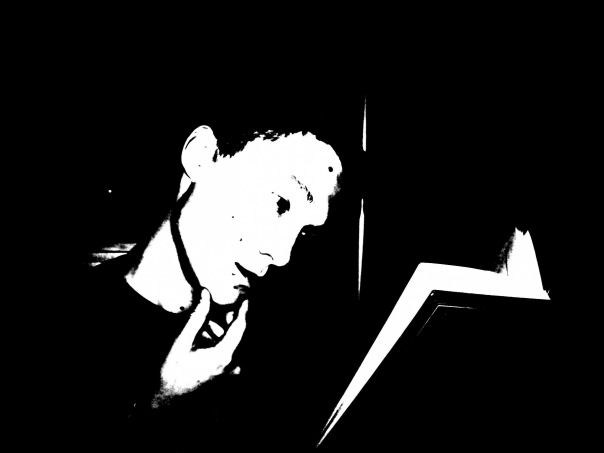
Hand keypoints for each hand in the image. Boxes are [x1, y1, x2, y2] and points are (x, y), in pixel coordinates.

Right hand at [154, 289, 247, 403]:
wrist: (165, 400)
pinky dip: (219, 343)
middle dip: (228, 321)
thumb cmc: (172, 371)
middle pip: (236, 335)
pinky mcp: (224, 377)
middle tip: (219, 308)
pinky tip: (204, 339)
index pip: (239, 327)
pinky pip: (228, 354)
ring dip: (221, 332)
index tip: (245, 296)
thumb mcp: (183, 340)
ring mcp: (229, 373)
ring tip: (204, 325)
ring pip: (231, 344)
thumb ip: (197, 316)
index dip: (243, 309)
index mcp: (224, 355)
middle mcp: (231, 365)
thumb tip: (206, 294)